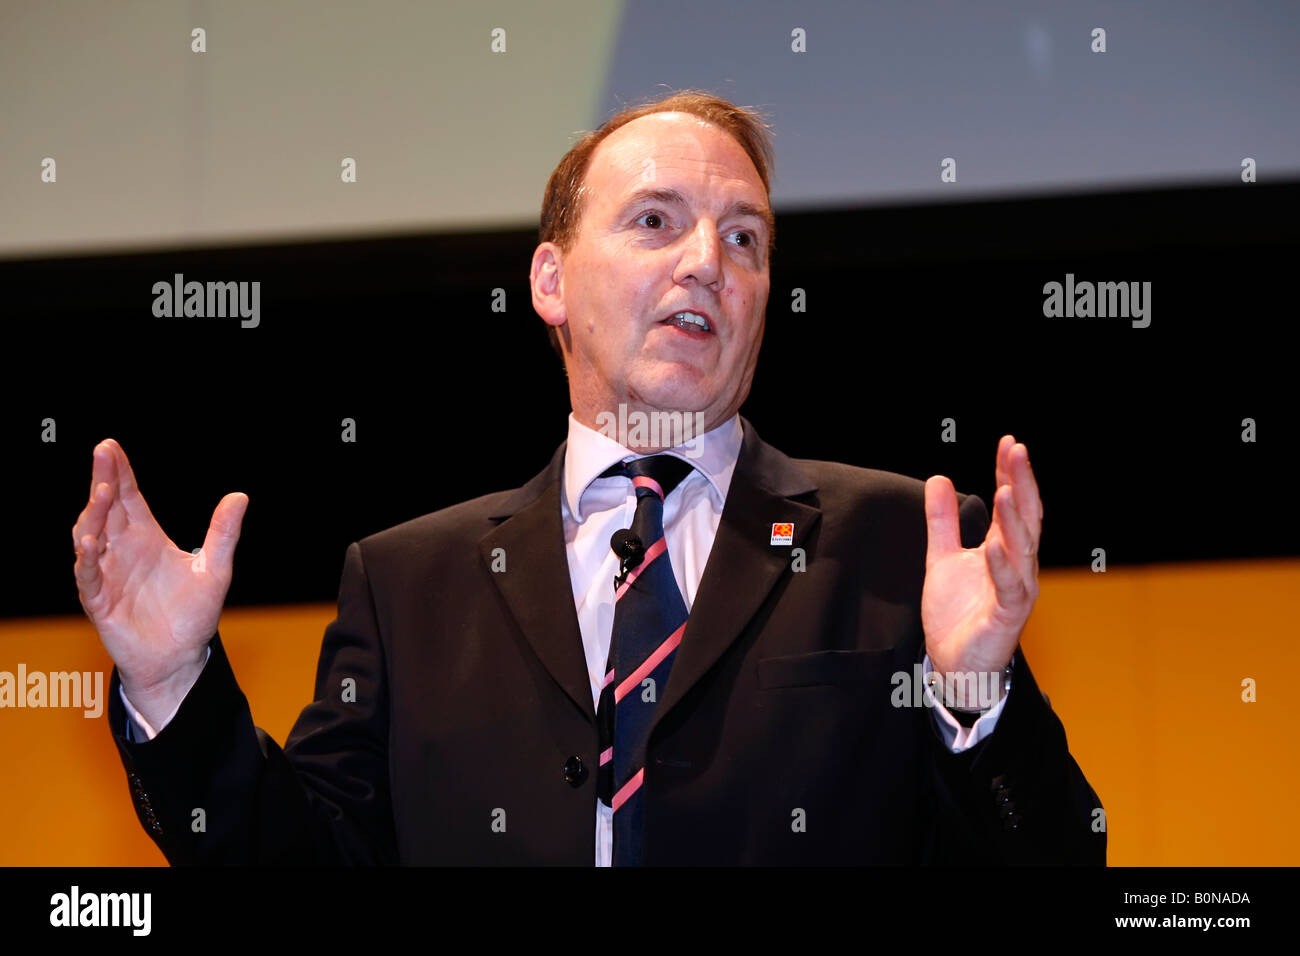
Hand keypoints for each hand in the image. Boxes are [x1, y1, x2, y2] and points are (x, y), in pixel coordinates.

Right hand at [72, 439, 247, 726]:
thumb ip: (223, 534)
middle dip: (103, 482)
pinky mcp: (99, 601)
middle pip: (106, 509)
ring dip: (93, 515)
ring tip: (103, 493)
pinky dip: (88, 560)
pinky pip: (88, 577)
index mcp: (146, 537)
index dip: (120, 472)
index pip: (129, 498)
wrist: (180, 657)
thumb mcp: (215, 569)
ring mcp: (107, 574)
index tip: (110, 447)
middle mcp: (122, 550)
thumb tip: (240, 497)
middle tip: (104, 455)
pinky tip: (92, 543)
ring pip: (89, 537)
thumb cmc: (192, 614)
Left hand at [921, 435, 1041, 686]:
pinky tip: (992, 545)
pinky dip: (1001, 566)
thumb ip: (942, 521)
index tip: (1008, 443)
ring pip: (1022, 549)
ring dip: (1015, 519)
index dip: (1011, 473)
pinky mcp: (1007, 616)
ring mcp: (1016, 590)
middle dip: (1022, 483)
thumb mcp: (942, 558)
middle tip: (1016, 451)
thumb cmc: (958, 614)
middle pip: (1025, 518)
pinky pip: (1009, 588)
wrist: (954, 665)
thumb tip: (939, 478)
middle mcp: (1017, 566)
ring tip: (1005, 488)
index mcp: (1005, 550)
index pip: (1012, 504)